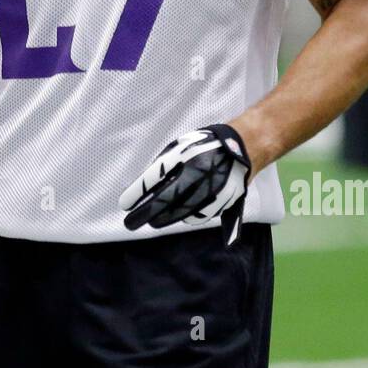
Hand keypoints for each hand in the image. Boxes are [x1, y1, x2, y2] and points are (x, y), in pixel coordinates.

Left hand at [120, 123, 250, 232]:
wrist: (242, 145)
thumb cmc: (205, 145)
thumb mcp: (180, 147)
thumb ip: (164, 165)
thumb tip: (146, 187)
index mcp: (183, 155)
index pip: (152, 179)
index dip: (136, 194)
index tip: (124, 204)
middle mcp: (197, 173)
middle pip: (165, 201)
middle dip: (145, 213)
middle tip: (132, 222)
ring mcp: (211, 188)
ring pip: (182, 212)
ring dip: (165, 218)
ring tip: (154, 221)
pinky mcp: (224, 199)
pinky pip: (202, 215)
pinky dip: (189, 217)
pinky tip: (181, 217)